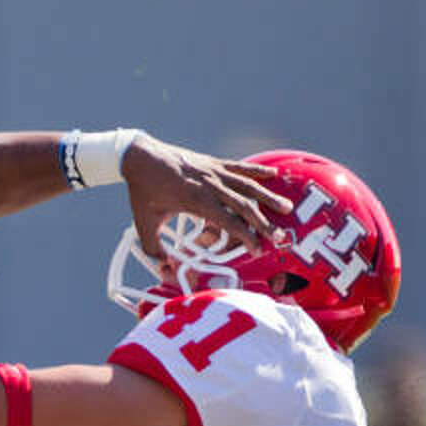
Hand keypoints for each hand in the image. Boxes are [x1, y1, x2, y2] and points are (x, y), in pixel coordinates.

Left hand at [121, 133, 293, 257]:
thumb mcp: (144, 223)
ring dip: (267, 197)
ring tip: (286, 208)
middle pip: (243, 205)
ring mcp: (212, 171)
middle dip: (262, 222)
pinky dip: (257, 172)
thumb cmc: (142, 191)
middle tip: (278, 236)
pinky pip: (239, 167)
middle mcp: (208, 184)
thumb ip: (153, 249)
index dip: (244, 235)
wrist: (139, 157)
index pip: (227, 220)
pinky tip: (273, 176)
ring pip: (246, 185)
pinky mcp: (212, 162)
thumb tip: (162, 269)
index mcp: (194, 200)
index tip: (256, 248)